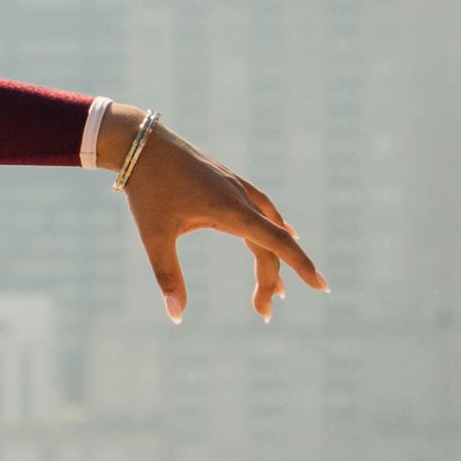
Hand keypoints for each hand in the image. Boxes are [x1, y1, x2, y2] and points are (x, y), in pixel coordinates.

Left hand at [109, 117, 326, 323]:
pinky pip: (262, 206)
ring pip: (269, 223)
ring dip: (274, 255)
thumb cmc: (146, 191)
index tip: (321, 286)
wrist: (139, 142)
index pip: (277, 243)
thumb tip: (176, 317)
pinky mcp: (228, 179)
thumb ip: (168, 276)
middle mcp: (240, 197)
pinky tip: (280, 229)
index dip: (302, 266)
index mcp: (230, 211)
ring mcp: (236, 185)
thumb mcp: (154, 237)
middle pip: (270, 242)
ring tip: (277, 285)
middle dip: (271, 279)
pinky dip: (274, 224)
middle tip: (264, 312)